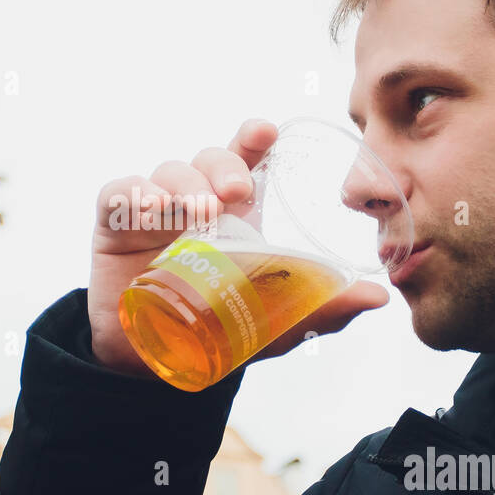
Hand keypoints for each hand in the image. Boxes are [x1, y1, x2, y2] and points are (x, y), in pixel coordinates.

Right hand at [87, 118, 389, 377]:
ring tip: (196, 211)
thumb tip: (380, 297)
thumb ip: (322, 309)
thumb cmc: (216, 328)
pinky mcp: (114, 224)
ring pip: (168, 171)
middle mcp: (196, 200)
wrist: (153, 363)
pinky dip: (134, 193)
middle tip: (234, 193)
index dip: (254, 139)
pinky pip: (120, 192)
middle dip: (224, 166)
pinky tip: (149, 209)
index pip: (247, 160)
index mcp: (236, 213)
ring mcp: (153, 210)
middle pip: (209, 159)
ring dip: (183, 183)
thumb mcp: (274, 323)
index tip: (265, 131)